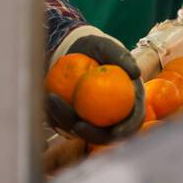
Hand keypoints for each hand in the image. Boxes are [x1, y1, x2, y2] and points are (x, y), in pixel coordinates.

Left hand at [45, 27, 144, 145]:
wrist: (74, 51)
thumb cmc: (95, 49)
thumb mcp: (106, 47)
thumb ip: (121, 57)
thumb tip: (136, 73)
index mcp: (128, 103)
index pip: (132, 122)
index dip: (127, 131)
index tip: (115, 131)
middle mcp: (112, 116)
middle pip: (105, 136)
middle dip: (91, 135)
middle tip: (76, 126)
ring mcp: (91, 120)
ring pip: (80, 131)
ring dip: (65, 122)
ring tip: (52, 101)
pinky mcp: (73, 118)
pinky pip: (63, 123)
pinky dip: (54, 115)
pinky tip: (46, 100)